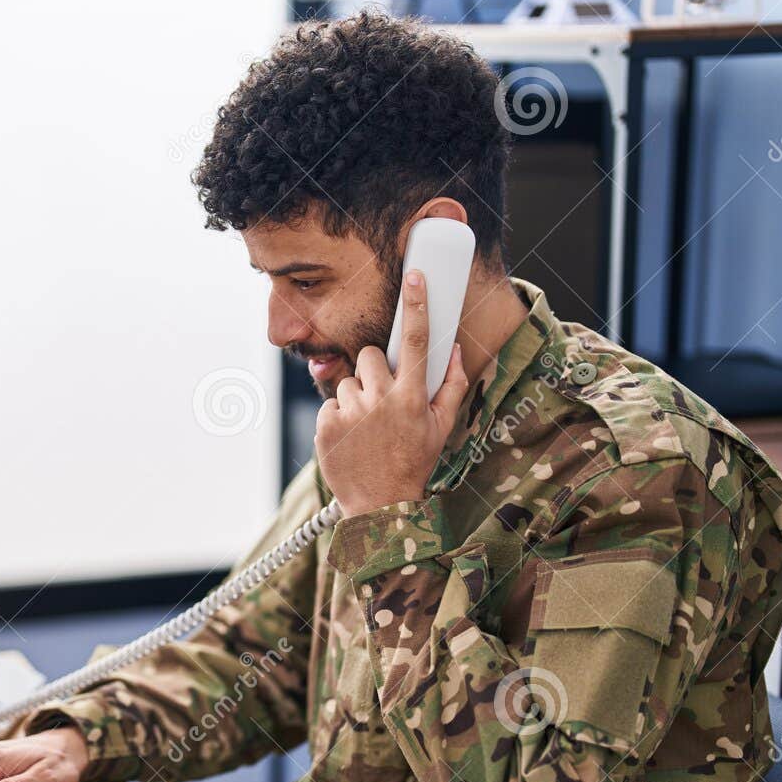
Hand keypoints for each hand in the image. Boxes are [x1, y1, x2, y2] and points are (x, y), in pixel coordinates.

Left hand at [315, 270, 468, 519]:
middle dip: (376, 370)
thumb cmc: (414, 463)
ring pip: (348, 380)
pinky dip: (339, 416)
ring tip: (367, 425)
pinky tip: (351, 437)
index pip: (417, 341)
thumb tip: (456, 349)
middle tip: (383, 396)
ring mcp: (350, 412)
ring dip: (357, 396)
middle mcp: (380, 401)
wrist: (380, 505)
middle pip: (370, 355)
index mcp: (412, 398)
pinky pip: (330, 403)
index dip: (417, 304)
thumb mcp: (441, 428)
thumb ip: (452, 385)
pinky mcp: (325, 424)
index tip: (414, 276)